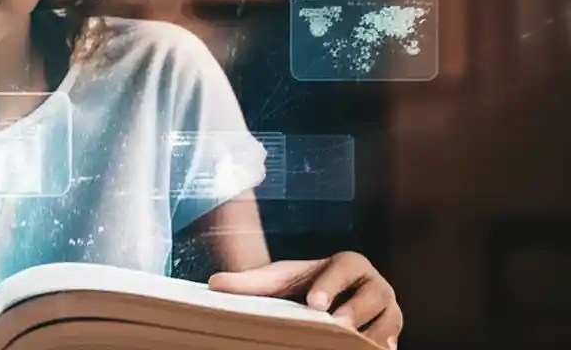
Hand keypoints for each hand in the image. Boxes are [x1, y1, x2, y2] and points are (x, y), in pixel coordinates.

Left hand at [207, 251, 401, 348]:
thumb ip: (249, 283)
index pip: (347, 266)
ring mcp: (387, 310)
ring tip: (353, 344)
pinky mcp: (389, 333)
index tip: (314, 302)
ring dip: (373, 332)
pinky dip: (382, 347)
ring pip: (390, 320)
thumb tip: (214, 285)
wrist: (320, 306)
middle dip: (356, 310)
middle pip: (375, 293)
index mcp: (348, 264)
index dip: (332, 282)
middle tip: (336, 326)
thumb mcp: (276, 284)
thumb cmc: (299, 290)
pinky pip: (391, 341)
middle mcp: (375, 285)